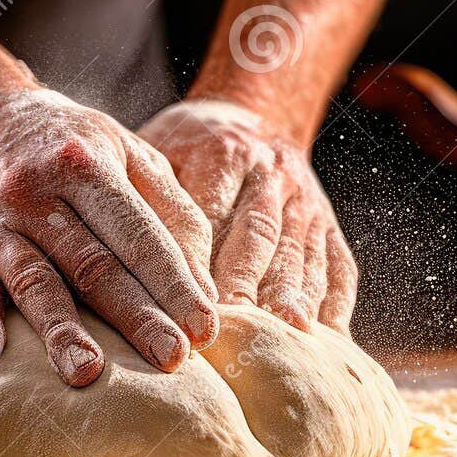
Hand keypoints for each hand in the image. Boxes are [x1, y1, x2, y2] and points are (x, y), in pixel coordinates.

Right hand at [0, 89, 218, 385]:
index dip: (174, 283)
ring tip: (89, 374)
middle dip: (135, 317)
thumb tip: (206, 288)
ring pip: (34, 281)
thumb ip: (172, 213)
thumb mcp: (127, 152)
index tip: (204, 329)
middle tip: (172, 361)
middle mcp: (38, 191)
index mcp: (88, 165)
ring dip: (61, 331)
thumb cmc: (68, 143)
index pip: (139, 234)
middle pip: (93, 265)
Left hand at [138, 100, 356, 332]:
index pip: (211, 212)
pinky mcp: (330, 225)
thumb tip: (118, 249)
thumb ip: (149, 195)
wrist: (252, 115)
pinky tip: (325, 341)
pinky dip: (333, 306)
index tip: (191, 300)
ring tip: (288, 338)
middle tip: (237, 328)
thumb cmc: (189, 145)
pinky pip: (338, 267)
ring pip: (303, 254)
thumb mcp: (161, 148)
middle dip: (249, 283)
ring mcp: (307, 202)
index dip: (203, 258)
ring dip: (295, 297)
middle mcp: (272, 174)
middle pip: (260, 235)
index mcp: (224, 153)